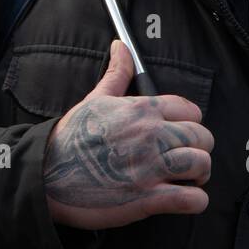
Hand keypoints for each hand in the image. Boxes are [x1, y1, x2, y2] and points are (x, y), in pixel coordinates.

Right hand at [42, 40, 212, 229]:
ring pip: (202, 165)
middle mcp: (151, 135)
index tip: (180, 133)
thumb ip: (117, 73)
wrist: (46, 175)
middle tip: (185, 157)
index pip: (190, 109)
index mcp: (142, 110)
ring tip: (187, 179)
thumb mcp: (94, 98)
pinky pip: (193, 199)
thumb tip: (121, 46)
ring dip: (199, 175)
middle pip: (202, 137)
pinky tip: (183, 199)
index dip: (189, 122)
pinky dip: (194, 201)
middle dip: (198, 148)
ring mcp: (151, 167)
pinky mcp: (149, 198)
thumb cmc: (69, 138)